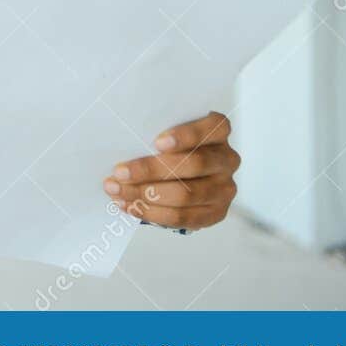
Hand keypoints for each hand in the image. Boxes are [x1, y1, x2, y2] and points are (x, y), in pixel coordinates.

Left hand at [103, 111, 238, 229]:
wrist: (185, 176)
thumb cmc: (171, 148)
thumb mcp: (167, 133)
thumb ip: (156, 134)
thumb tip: (124, 142)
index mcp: (218, 131)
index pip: (213, 128)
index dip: (186, 135)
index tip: (157, 143)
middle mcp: (227, 159)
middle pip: (193, 164)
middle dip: (151, 170)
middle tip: (120, 172)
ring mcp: (225, 188)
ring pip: (186, 194)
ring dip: (146, 194)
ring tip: (118, 191)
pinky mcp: (216, 212)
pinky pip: (184, 217)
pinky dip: (153, 213)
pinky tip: (130, 206)